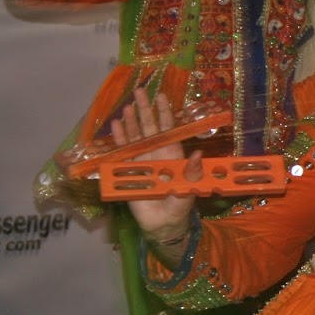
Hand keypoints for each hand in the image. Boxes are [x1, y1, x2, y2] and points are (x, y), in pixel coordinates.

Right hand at [111, 90, 200, 240]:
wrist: (162, 223)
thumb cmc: (179, 205)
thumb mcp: (190, 189)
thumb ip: (192, 173)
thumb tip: (198, 154)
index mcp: (173, 154)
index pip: (168, 129)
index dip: (165, 113)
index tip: (161, 96)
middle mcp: (156, 153)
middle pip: (150, 127)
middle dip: (145, 109)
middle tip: (140, 90)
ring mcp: (141, 161)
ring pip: (135, 137)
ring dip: (131, 122)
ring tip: (126, 106)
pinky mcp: (128, 172)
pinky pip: (123, 153)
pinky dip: (119, 140)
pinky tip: (116, 125)